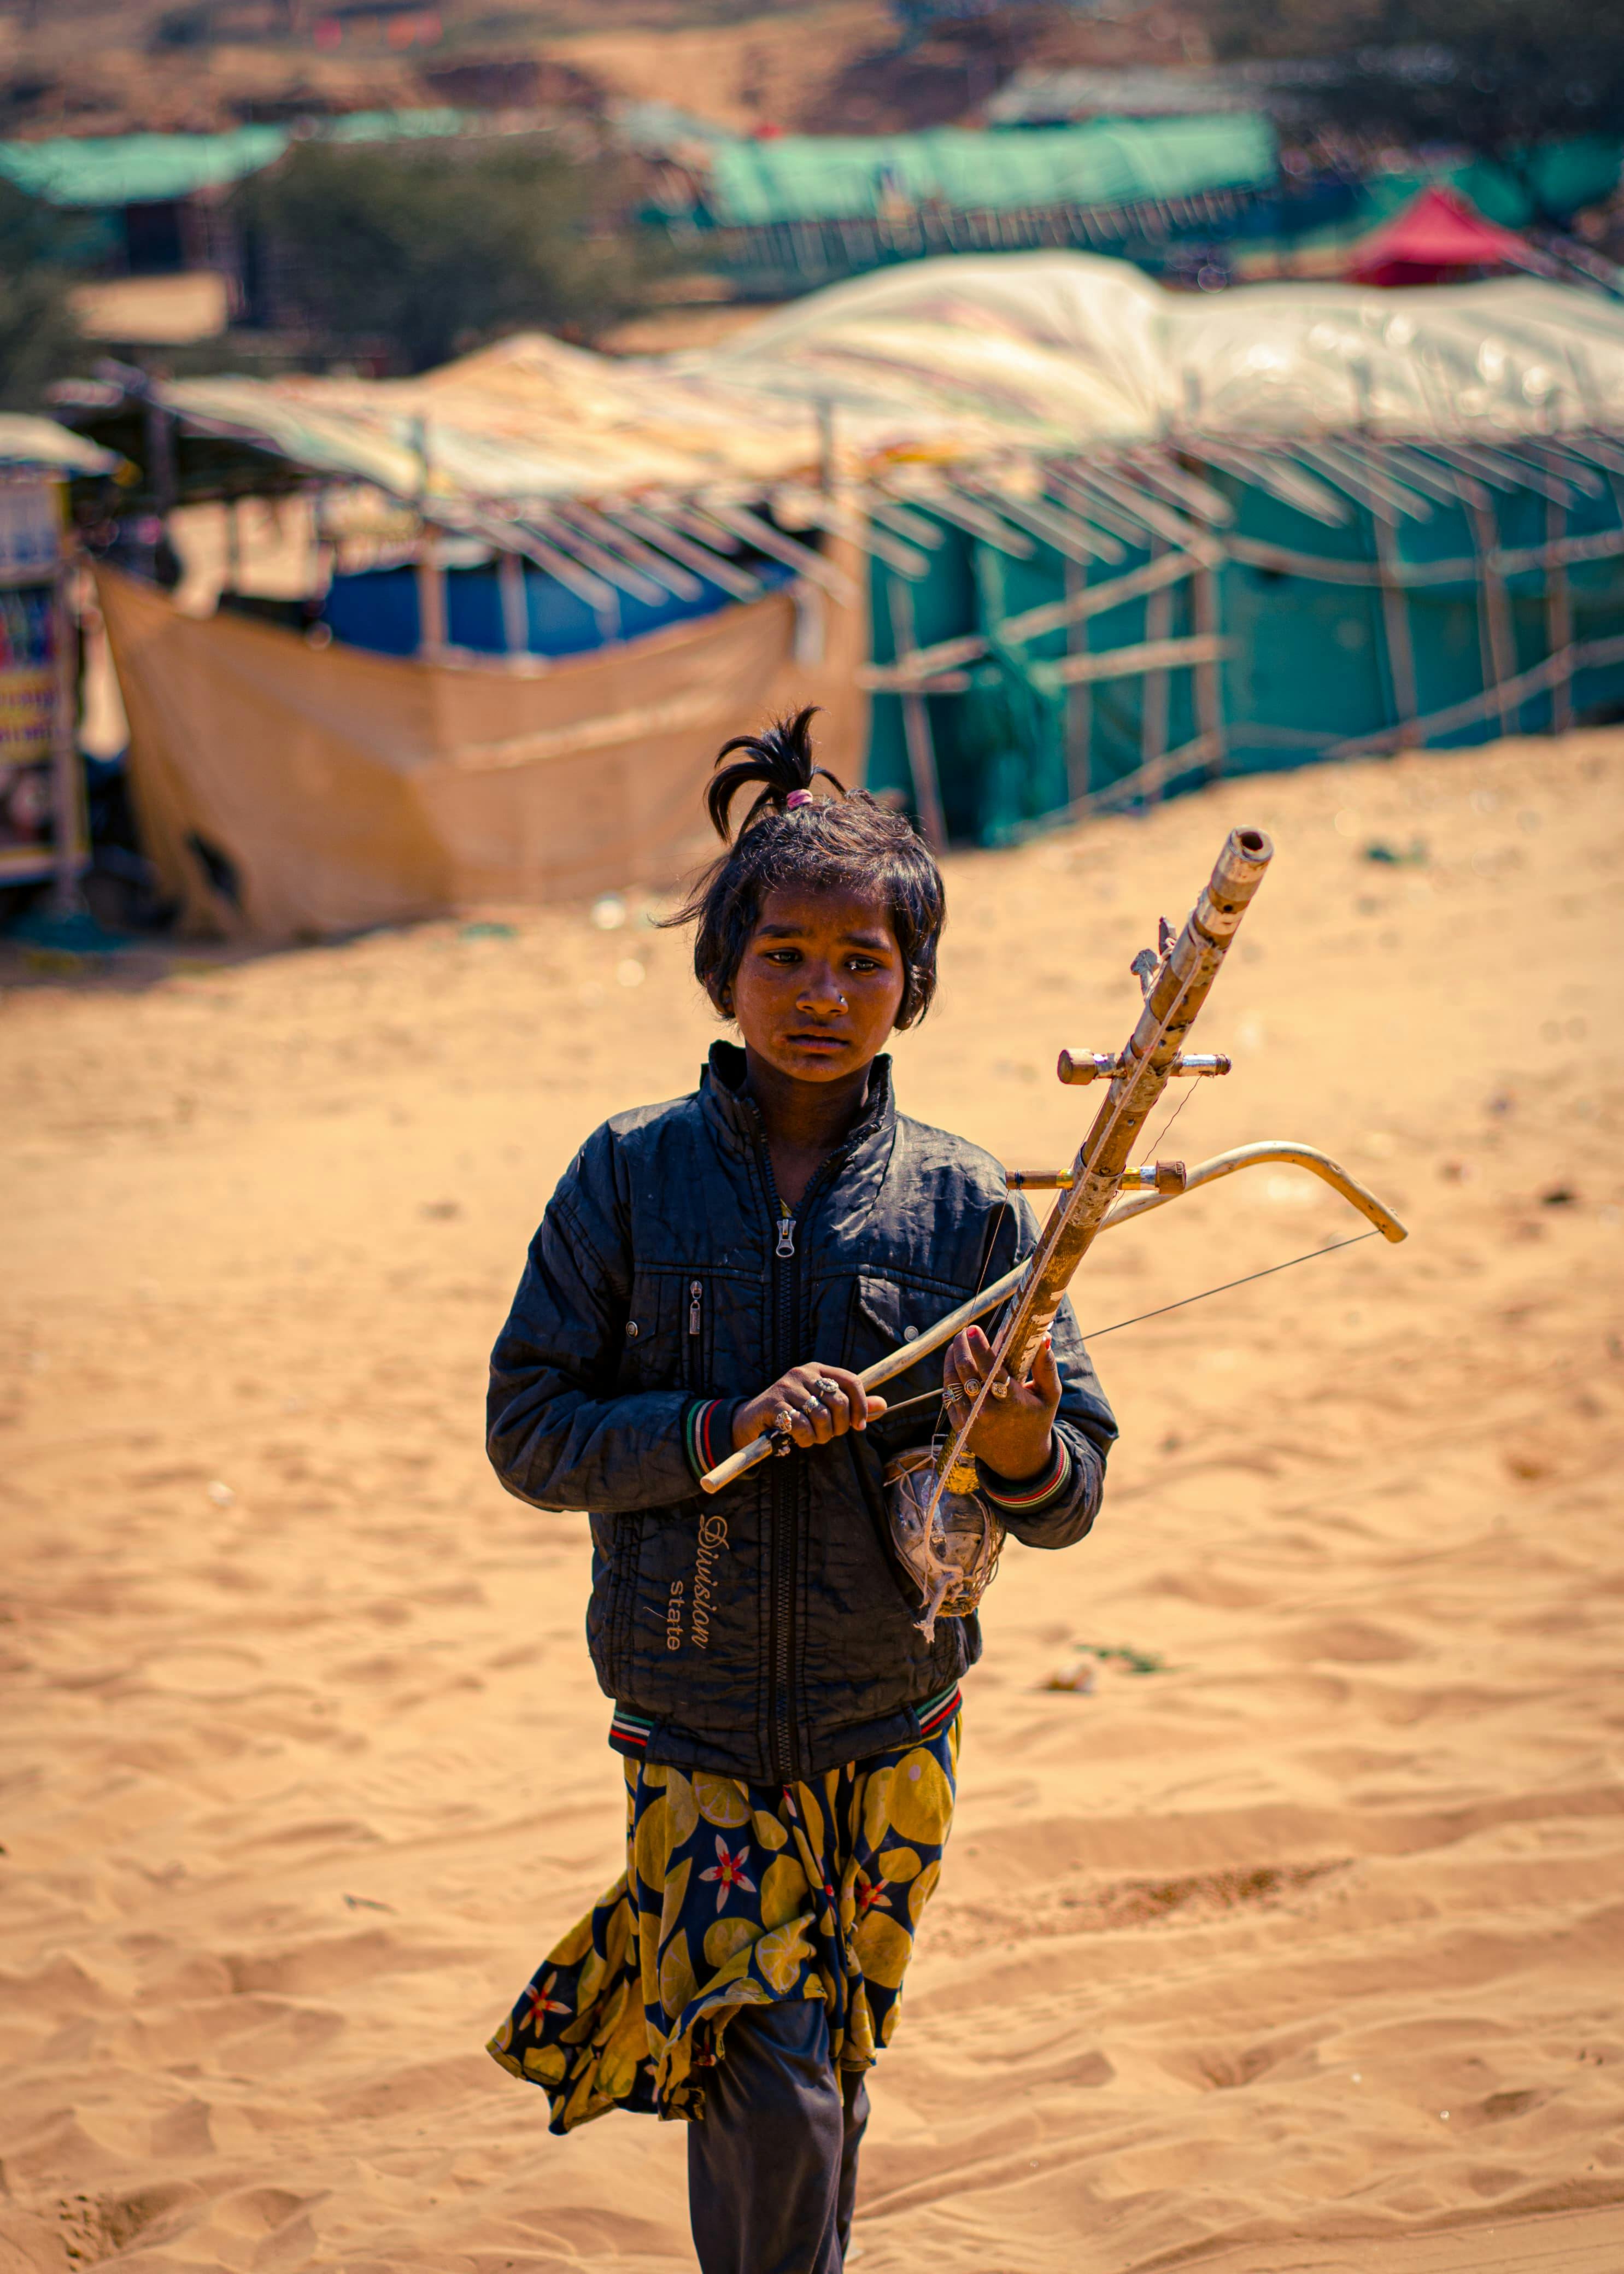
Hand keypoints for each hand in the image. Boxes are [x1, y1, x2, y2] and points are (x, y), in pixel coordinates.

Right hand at [732, 1364, 886, 1452]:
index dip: (861, 1405)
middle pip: (838, 1401)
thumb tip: (883, 1405)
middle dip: (839, 1427)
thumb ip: (852, 1406)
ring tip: (813, 1438)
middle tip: (829, 1435)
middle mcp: (803, 1373)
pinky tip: (800, 1440)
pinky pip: (800, 1425)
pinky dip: (805, 1439)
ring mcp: (786, 1387)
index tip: (859, 1426)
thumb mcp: (824, 1407)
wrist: (752, 1421)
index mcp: (819, 1370)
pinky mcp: (773, 1404)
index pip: (852, 1381)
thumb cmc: (794, 1414)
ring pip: (821, 1416)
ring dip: (821, 1436)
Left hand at [943, 1324, 1059, 1480]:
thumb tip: (1045, 1336)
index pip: (989, 1366)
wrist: (1020, 1460)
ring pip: (952, 1380)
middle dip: (961, 1346)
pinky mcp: (959, 1425)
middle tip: (964, 1333)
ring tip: (957, 1345)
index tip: (973, 1329)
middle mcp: (987, 1409)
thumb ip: (1046, 1366)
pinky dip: (949, 1377)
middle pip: (965, 1369)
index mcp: (1010, 1400)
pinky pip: (948, 1395)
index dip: (978, 1345)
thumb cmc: (1037, 1420)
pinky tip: (955, 1366)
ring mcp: (970, 1418)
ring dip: (951, 1358)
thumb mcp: (1050, 1395)